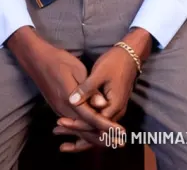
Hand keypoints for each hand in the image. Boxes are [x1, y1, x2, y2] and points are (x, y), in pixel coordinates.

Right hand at [5, 27, 119, 138]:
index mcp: (69, 99)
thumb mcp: (77, 70)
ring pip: (79, 129)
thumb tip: (102, 105)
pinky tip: (95, 132)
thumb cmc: (59, 60)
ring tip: (112, 139)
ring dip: (96, 135)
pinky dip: (86, 130)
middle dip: (104, 137)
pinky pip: (74, 124)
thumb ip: (90, 89)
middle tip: (121, 141)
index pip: (91, 118)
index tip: (121, 132)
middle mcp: (63, 109)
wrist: (37, 60)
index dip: (107, 126)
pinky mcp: (58, 108)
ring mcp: (59, 110)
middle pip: (86, 129)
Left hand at [53, 28, 152, 152]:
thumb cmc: (114, 62)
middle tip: (56, 131)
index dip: (76, 124)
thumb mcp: (99, 73)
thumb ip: (87, 89)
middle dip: (76, 132)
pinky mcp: (112, 107)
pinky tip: (73, 122)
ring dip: (80, 130)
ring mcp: (115, 111)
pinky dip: (86, 124)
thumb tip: (72, 101)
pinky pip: (99, 121)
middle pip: (95, 131)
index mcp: (114, 106)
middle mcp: (117, 113)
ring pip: (97, 128)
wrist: (130, 55)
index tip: (60, 122)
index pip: (93, 123)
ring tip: (60, 130)